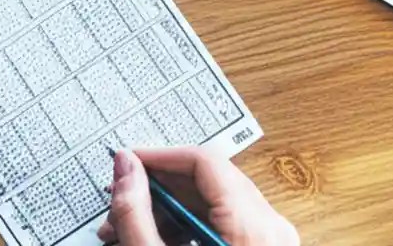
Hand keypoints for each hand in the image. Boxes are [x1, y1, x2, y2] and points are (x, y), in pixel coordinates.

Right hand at [99, 147, 298, 245]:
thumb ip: (137, 216)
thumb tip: (125, 168)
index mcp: (254, 229)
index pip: (204, 161)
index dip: (158, 156)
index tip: (126, 162)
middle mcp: (272, 228)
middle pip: (207, 180)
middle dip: (156, 189)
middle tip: (120, 200)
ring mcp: (271, 239)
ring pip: (213, 201)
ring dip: (168, 211)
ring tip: (130, 230)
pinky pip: (223, 221)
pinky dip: (188, 227)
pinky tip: (158, 241)